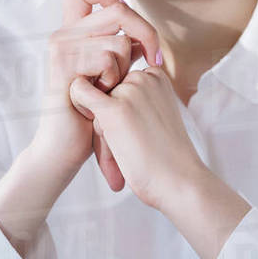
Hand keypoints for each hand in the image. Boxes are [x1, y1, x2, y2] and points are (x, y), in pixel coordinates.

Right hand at [32, 0, 159, 190]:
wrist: (63, 149)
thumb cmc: (91, 115)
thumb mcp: (109, 77)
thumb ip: (120, 50)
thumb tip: (142, 36)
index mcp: (71, 31)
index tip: (133, 28)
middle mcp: (62, 33)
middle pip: (118, 8)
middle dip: (143, 34)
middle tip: (150, 62)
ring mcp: (60, 47)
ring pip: (119, 40)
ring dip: (125, 70)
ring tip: (108, 91)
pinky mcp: (62, 64)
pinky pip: (108, 59)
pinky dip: (113, 82)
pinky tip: (99, 98)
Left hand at [68, 62, 207, 210]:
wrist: (180, 181)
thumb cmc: (168, 159)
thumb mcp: (156, 117)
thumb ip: (137, 104)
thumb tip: (108, 95)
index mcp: (156, 76)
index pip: (121, 86)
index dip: (121, 112)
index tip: (135, 138)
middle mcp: (143, 77)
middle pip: (107, 94)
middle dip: (108, 124)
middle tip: (122, 159)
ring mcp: (128, 91)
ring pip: (94, 102)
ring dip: (101, 136)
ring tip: (117, 167)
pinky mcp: (113, 108)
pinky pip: (80, 93)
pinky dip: (77, 105)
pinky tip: (85, 130)